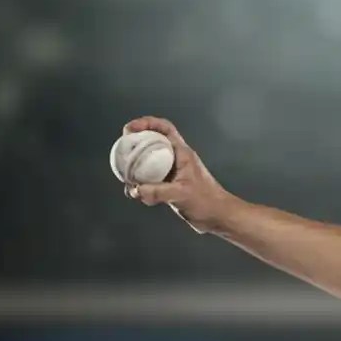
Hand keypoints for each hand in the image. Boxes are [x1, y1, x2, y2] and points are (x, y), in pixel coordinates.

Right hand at [121, 116, 238, 234]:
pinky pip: (149, 180)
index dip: (147, 123)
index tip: (130, 128)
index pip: (165, 129)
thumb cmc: (207, 201)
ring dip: (135, 167)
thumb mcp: (181, 194)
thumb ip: (157, 192)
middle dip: (136, 144)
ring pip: (148, 163)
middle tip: (122, 150)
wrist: (218, 217)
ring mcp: (172, 173)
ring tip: (125, 175)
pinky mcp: (169, 187)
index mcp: (182, 154)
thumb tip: (135, 190)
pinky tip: (136, 194)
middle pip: (152, 143)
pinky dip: (140, 185)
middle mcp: (176, 160)